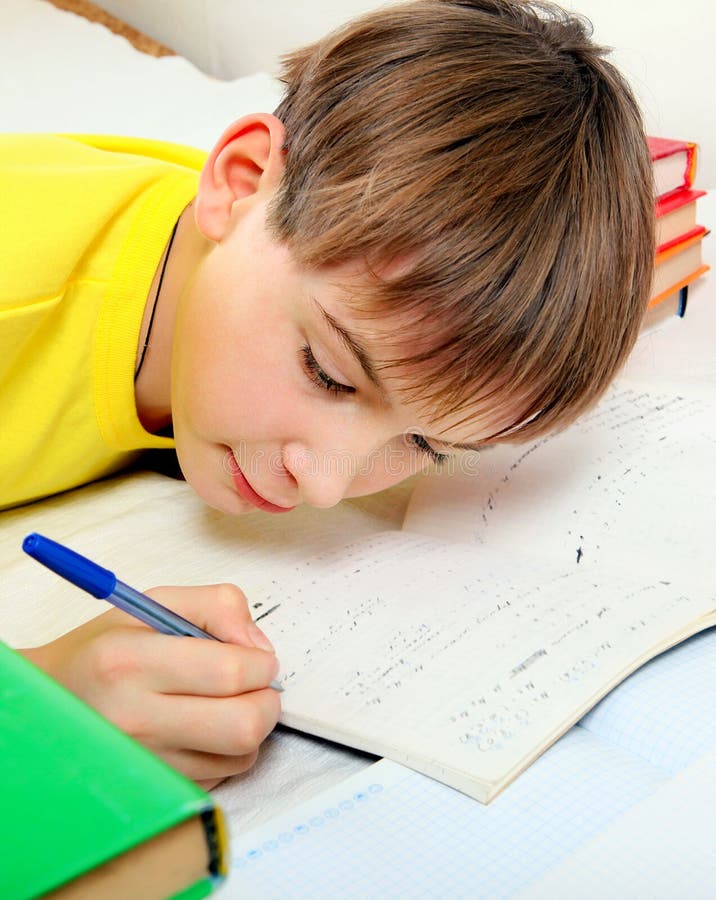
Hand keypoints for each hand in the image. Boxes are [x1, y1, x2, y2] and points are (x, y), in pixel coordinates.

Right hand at [20, 583, 280, 788]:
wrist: (52, 701)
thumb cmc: (108, 648)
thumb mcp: (155, 603)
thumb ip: (218, 606)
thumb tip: (260, 648)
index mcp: (131, 661)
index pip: (229, 671)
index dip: (262, 664)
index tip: (258, 658)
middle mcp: (134, 718)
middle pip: (243, 726)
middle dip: (266, 702)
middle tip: (257, 685)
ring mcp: (144, 763)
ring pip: (241, 756)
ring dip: (250, 729)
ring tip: (226, 704)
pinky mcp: (154, 791)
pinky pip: (223, 776)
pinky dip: (228, 753)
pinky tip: (205, 730)